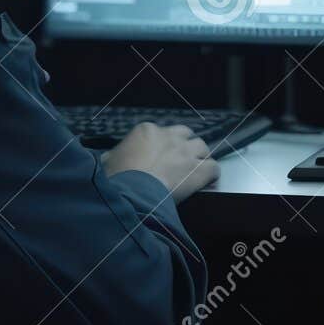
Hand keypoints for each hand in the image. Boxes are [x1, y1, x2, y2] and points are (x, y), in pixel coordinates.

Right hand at [101, 123, 218, 202]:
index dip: (164, 145)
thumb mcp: (109, 160)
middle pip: (187, 135)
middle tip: (181, 160)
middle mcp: (169, 137)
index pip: (163, 132)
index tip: (161, 156)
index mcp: (147, 131)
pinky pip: (214, 168)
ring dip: (200, 158)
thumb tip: (110, 158)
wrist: (133, 194)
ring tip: (195, 170)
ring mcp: (186, 153)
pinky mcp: (198, 170)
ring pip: (203, 148)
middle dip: (186, 146)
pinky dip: (211, 175)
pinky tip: (207, 182)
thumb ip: (114, 155)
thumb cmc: (118, 178)